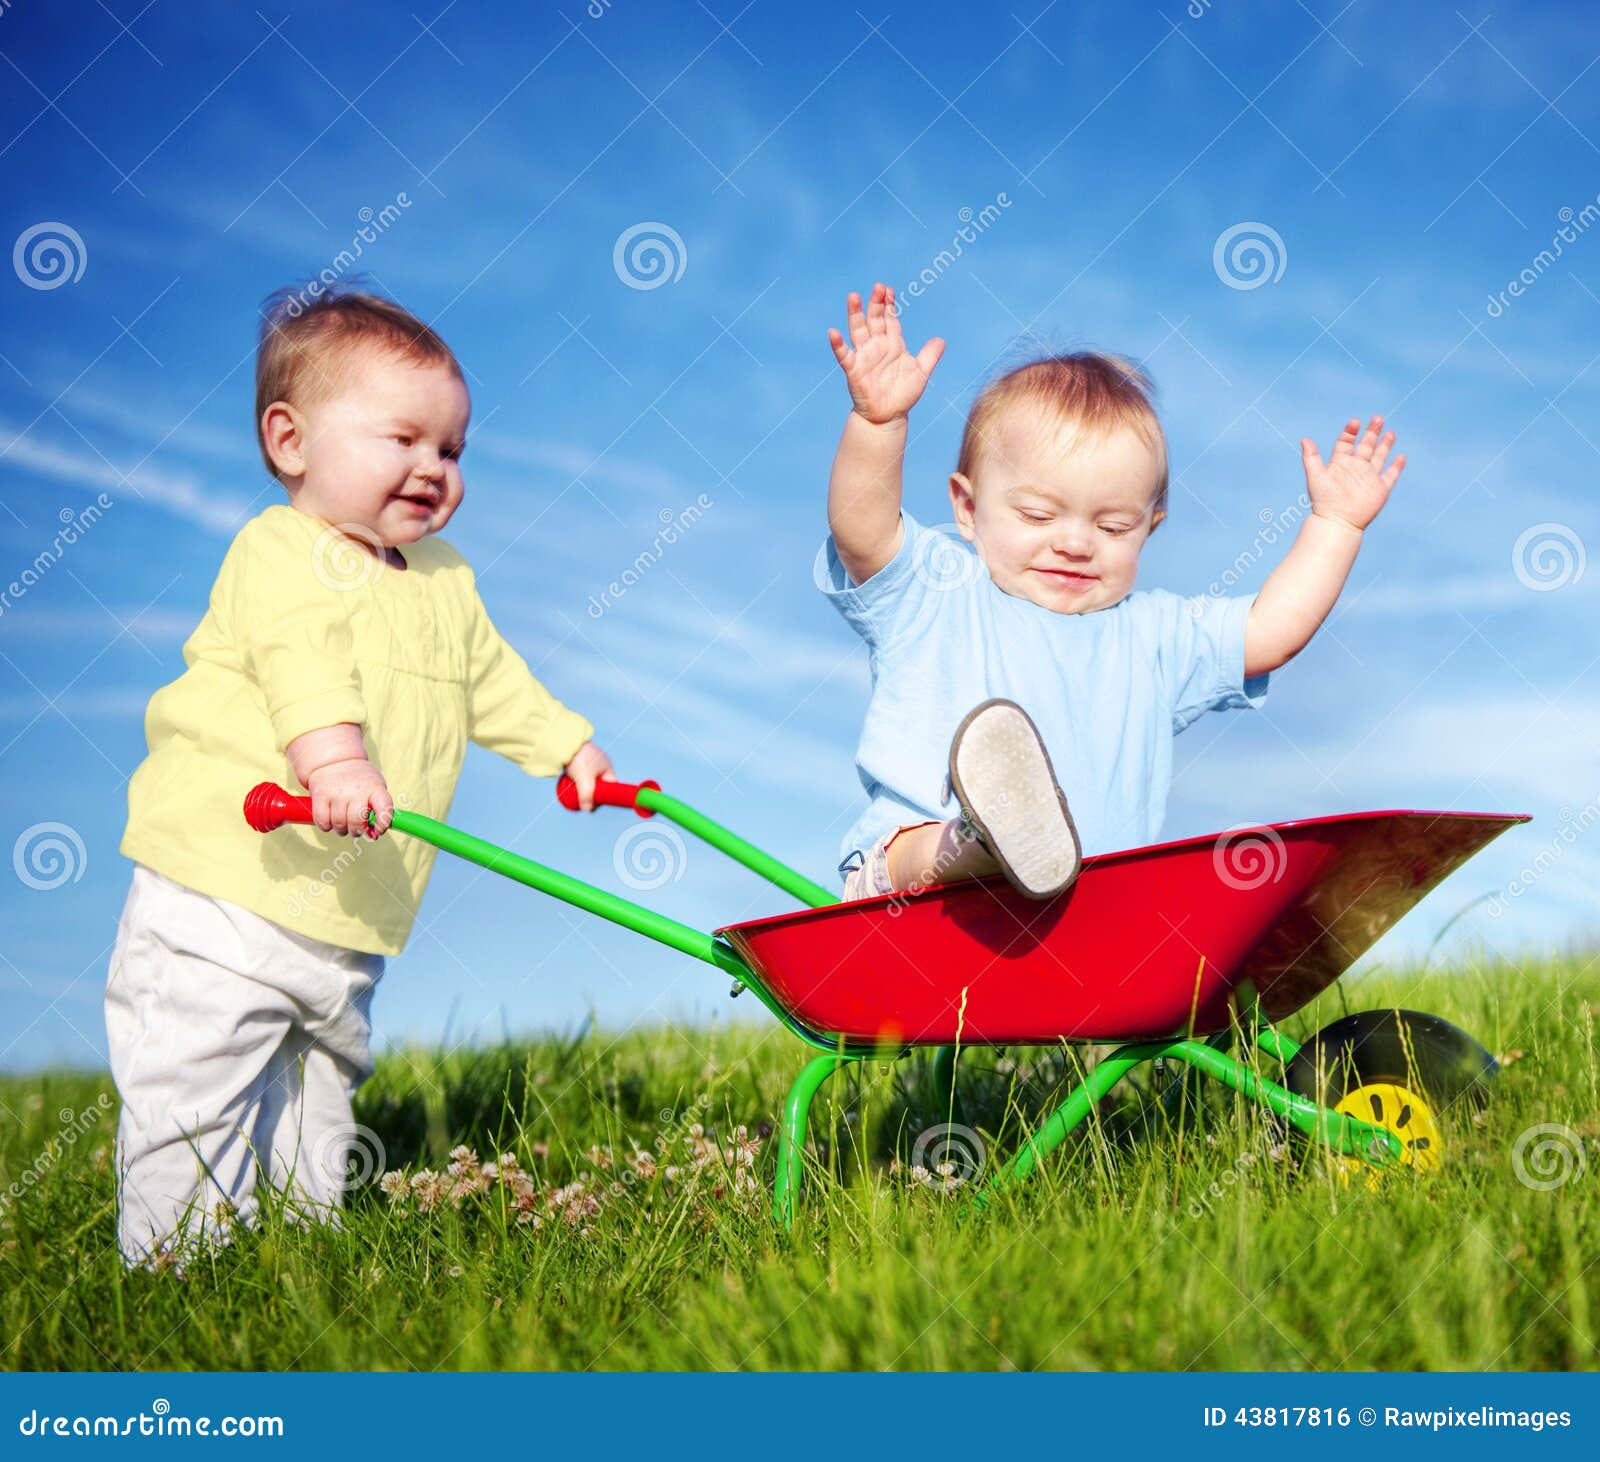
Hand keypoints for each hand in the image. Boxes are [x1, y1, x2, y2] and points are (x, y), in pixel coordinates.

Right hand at [305, 758, 393, 837]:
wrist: (334, 761)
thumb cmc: (359, 781)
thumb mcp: (374, 788)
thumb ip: (378, 811)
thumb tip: (374, 836)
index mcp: (375, 788)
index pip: (385, 808)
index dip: (383, 823)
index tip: (378, 830)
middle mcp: (356, 790)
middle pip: (357, 822)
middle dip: (356, 830)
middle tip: (355, 826)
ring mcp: (337, 793)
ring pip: (339, 825)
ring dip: (341, 829)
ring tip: (342, 820)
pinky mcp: (320, 796)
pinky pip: (323, 823)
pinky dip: (326, 826)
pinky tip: (330, 819)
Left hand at [563, 740, 614, 811]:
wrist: (562, 740)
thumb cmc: (578, 757)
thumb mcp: (584, 779)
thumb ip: (587, 795)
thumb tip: (587, 809)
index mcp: (607, 768)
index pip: (611, 788)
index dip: (605, 798)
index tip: (594, 804)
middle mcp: (600, 765)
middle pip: (599, 787)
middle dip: (590, 794)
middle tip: (580, 800)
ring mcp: (589, 763)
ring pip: (587, 782)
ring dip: (581, 789)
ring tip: (572, 793)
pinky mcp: (578, 761)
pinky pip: (579, 776)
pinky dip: (575, 782)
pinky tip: (568, 785)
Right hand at [827, 283, 944, 424]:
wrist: (889, 416)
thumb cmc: (903, 394)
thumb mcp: (921, 372)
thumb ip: (930, 355)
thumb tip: (941, 340)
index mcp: (892, 343)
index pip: (890, 318)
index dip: (889, 304)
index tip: (889, 290)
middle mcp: (877, 346)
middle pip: (875, 319)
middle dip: (876, 303)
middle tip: (878, 287)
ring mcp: (864, 356)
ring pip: (858, 330)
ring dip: (855, 314)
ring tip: (853, 297)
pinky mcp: (854, 370)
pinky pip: (844, 355)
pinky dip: (838, 344)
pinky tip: (833, 332)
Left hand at [1300, 416, 1405, 531]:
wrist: (1337, 521)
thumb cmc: (1324, 500)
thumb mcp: (1316, 475)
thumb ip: (1311, 457)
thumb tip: (1304, 439)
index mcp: (1340, 463)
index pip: (1346, 442)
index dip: (1350, 432)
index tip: (1355, 422)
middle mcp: (1355, 468)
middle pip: (1366, 445)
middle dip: (1372, 432)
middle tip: (1378, 418)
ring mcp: (1368, 477)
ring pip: (1379, 457)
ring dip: (1385, 445)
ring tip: (1390, 432)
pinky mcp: (1380, 488)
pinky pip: (1391, 475)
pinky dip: (1396, 466)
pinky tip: (1401, 456)